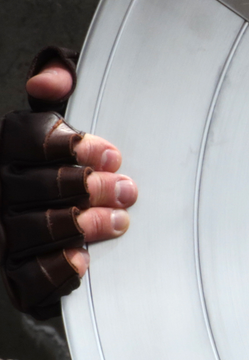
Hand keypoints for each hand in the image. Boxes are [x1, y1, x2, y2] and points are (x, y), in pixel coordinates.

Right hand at [0, 53, 136, 317]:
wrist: (98, 219)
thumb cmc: (90, 160)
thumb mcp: (84, 110)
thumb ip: (66, 82)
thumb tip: (50, 83)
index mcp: (11, 147)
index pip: (20, 138)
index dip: (64, 147)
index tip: (110, 155)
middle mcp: (0, 188)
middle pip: (23, 186)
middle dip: (80, 188)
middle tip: (125, 190)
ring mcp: (5, 233)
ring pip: (25, 230)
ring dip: (76, 225)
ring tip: (117, 221)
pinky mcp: (18, 272)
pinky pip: (26, 277)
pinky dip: (56, 269)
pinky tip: (83, 259)